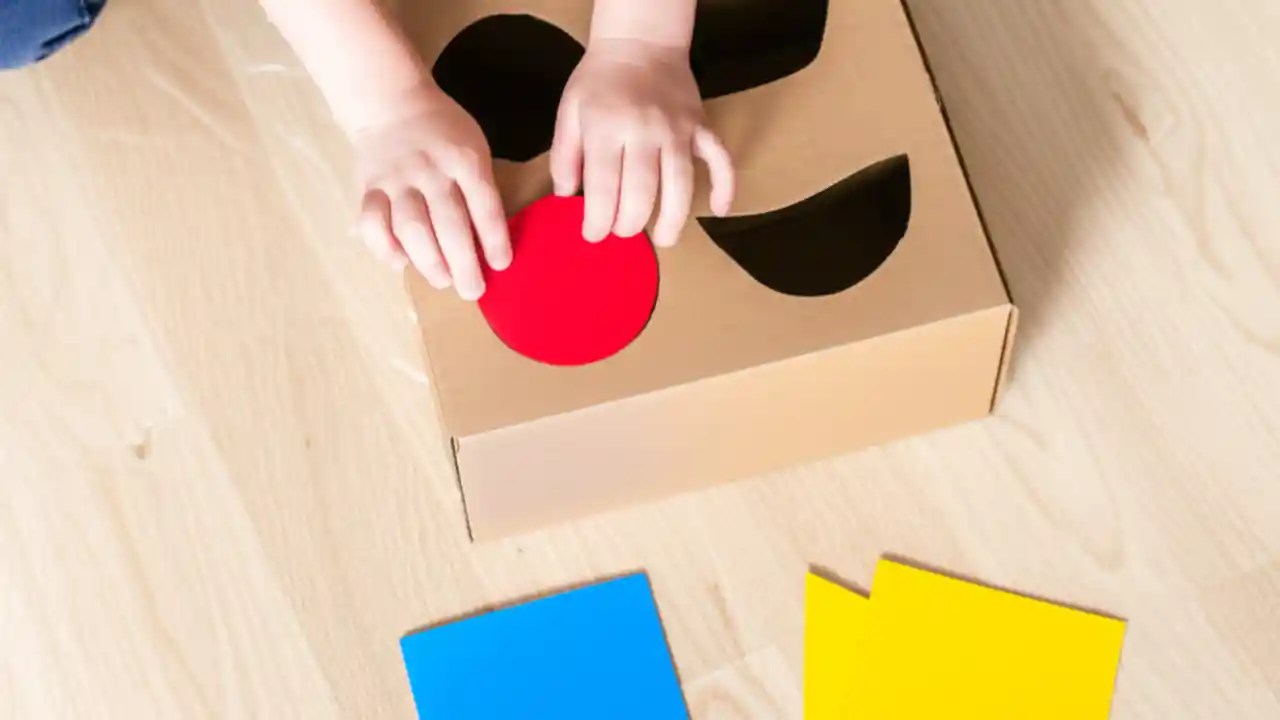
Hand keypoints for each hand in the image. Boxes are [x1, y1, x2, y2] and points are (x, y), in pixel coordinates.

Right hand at [354, 84, 510, 299]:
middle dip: (463, 263)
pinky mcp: (369, 189)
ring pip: (410, 227)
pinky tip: (401, 262)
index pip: (484, 203)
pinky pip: (372, 224)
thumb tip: (488, 245)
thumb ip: (481, 189)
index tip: (501, 265)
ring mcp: (396, 180)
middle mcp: (429, 169)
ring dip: (428, 261)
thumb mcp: (474, 148)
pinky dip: (385, 249)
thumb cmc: (445, 134)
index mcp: (464, 158)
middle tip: (473, 290)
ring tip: (443, 280)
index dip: (494, 238)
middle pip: (448, 222)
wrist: (391, 102)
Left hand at [550, 39, 734, 247]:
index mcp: (607, 128)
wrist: (640, 43)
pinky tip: (719, 210)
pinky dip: (725, 186)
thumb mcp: (569, 112)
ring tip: (663, 239)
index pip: (603, 187)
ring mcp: (678, 130)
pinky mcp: (701, 127)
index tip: (593, 234)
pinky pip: (720, 160)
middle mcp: (644, 131)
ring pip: (680, 186)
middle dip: (630, 224)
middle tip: (623, 232)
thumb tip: (566, 197)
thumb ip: (564, 156)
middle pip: (642, 193)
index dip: (597, 220)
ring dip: (673, 220)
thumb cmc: (600, 81)